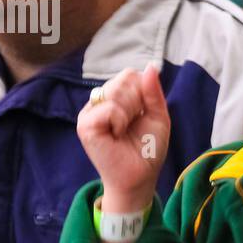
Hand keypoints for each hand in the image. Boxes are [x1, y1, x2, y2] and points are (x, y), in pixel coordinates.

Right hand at [78, 65, 171, 213]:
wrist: (140, 177)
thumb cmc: (147, 149)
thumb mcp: (157, 116)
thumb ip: (153, 91)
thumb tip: (150, 66)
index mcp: (114, 98)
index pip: (130, 75)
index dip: (144, 92)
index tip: (143, 115)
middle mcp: (99, 102)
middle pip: (124, 80)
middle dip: (138, 103)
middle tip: (133, 126)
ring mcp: (89, 113)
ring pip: (117, 92)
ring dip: (130, 113)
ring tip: (124, 132)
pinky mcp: (85, 125)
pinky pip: (110, 108)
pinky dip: (121, 121)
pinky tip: (117, 135)